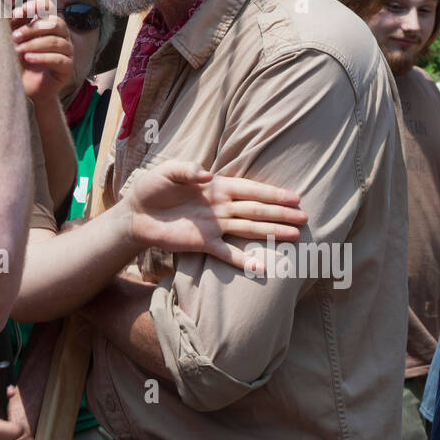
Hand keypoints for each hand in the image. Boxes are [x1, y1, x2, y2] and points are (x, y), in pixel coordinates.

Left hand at [12, 0, 72, 101]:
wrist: (23, 86)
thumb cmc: (18, 60)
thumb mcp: (13, 39)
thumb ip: (14, 22)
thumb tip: (14, 6)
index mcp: (48, 24)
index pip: (48, 6)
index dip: (36, 6)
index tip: (19, 12)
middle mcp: (61, 35)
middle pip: (55, 23)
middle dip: (33, 29)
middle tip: (15, 37)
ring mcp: (67, 51)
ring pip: (56, 42)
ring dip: (35, 45)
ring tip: (18, 51)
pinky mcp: (67, 68)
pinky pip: (59, 59)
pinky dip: (42, 58)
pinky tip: (29, 59)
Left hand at [121, 159, 305, 272]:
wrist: (136, 213)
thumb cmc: (153, 187)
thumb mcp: (167, 171)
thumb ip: (187, 170)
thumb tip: (206, 176)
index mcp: (216, 187)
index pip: (250, 189)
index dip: (272, 193)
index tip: (294, 198)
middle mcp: (220, 207)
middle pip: (255, 210)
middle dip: (280, 213)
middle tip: (304, 218)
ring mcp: (214, 226)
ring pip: (248, 229)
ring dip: (271, 232)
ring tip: (294, 235)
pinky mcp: (203, 243)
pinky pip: (226, 254)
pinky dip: (243, 261)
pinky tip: (261, 268)